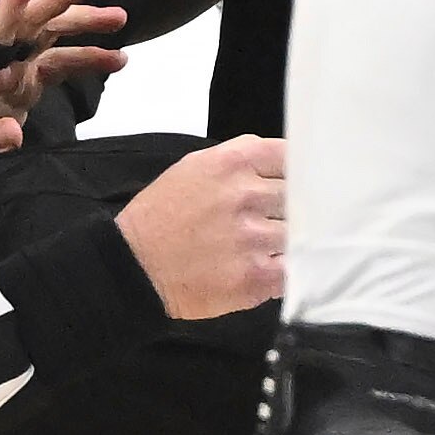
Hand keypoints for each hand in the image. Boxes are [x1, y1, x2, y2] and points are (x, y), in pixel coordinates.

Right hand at [115, 135, 288, 318]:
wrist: (135, 265)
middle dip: (289, 209)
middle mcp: (246, 195)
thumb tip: (278, 168)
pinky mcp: (255, 276)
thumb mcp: (195, 167)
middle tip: (274, 220)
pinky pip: (293, 270)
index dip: (296, 173)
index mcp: (233, 163)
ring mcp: (253, 237)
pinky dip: (286, 271)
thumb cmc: (161, 217)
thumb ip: (240, 162)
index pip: (291, 157)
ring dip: (287, 242)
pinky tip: (270, 270)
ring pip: (298, 234)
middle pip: (299, 197)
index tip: (297, 184)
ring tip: (264, 248)